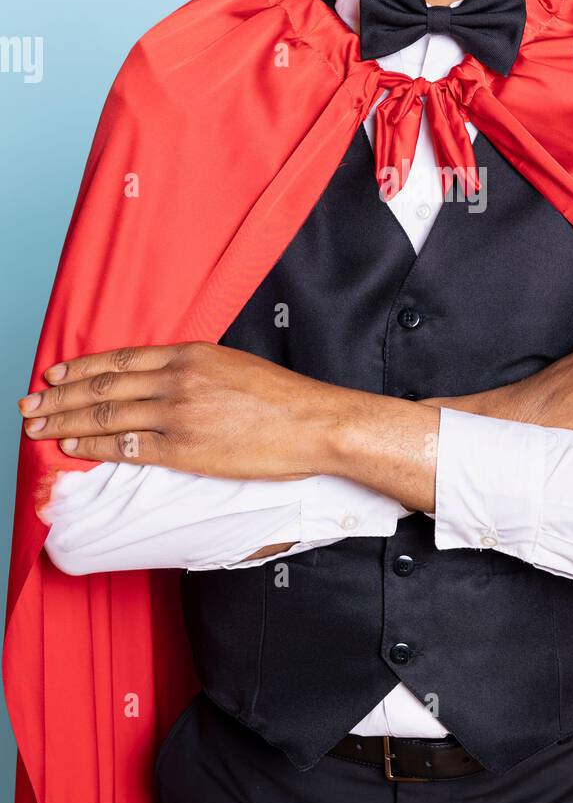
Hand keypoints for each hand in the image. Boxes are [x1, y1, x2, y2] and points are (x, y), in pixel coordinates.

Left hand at [17, 341, 350, 479]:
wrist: (313, 422)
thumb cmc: (282, 397)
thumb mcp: (232, 365)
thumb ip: (193, 369)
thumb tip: (161, 379)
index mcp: (190, 353)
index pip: (120, 360)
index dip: (81, 369)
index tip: (53, 376)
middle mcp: (178, 379)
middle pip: (104, 387)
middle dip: (60, 398)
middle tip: (29, 405)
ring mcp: (179, 414)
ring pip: (108, 416)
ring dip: (66, 423)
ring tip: (38, 428)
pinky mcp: (186, 449)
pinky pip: (128, 447)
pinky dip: (95, 447)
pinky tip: (74, 448)